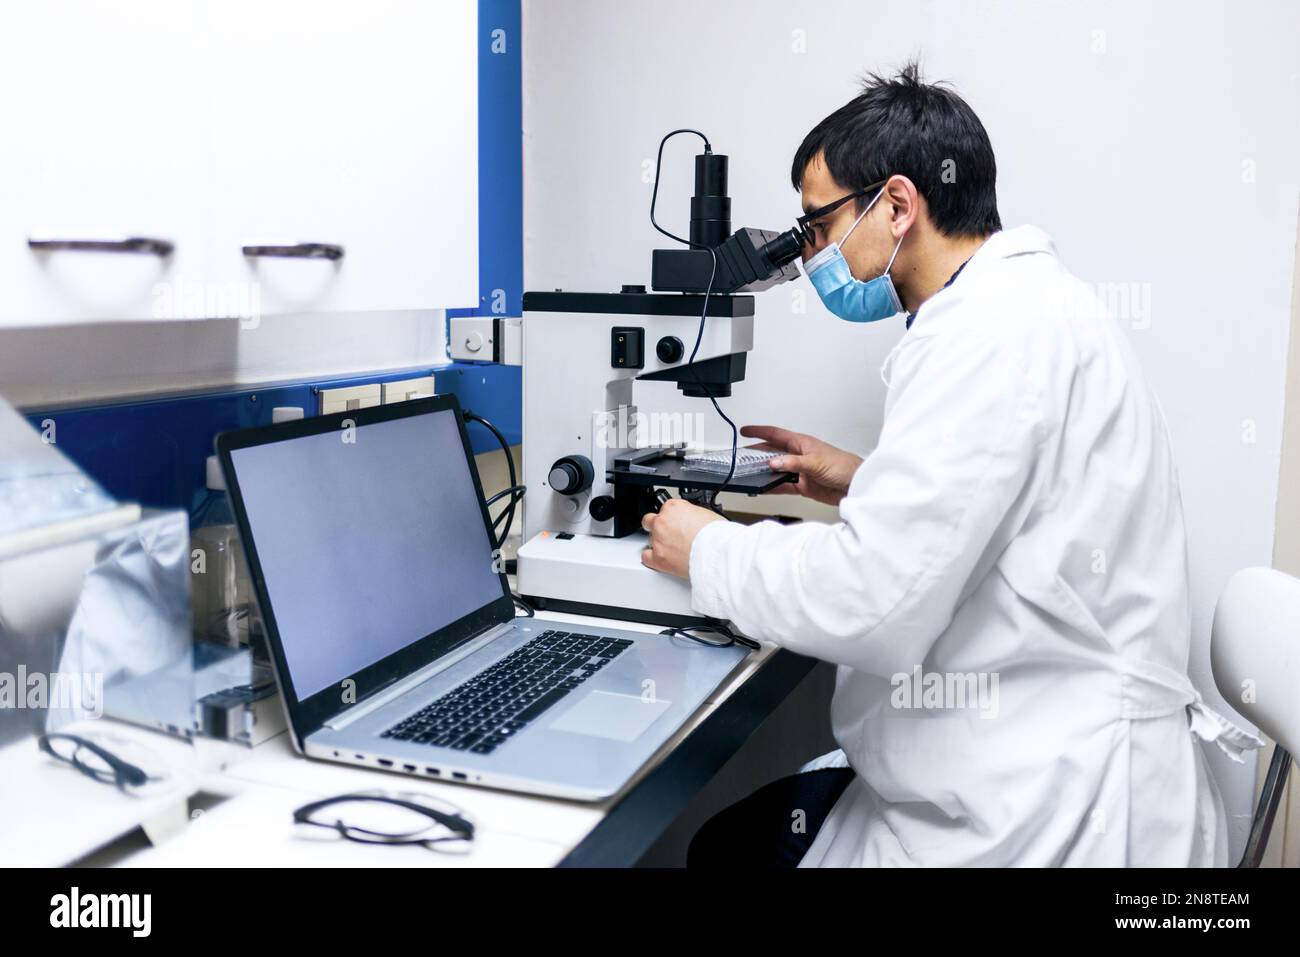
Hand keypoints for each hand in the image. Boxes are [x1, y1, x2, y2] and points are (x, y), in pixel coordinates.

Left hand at [640, 498, 724, 578]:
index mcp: (674, 507)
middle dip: (658, 527)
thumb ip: (692, 515)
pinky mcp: (658, 558)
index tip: (677, 523)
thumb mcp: (706, 515)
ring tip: (674, 550)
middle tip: (670, 534)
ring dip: (659, 544)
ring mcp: (658, 540)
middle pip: (650, 521)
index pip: (666, 508)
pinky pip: (646, 557)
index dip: (672, 518)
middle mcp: (662, 521)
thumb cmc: (716, 535)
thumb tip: (693, 520)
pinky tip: (661, 559)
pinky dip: (652, 559)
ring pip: (650, 540)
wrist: (716, 553)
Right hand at [741, 425, 862, 506]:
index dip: (759, 431)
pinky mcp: (803, 485)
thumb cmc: (844, 466)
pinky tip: (764, 488)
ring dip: (764, 473)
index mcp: (802, 443)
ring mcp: (800, 471)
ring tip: (750, 474)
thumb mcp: (816, 462)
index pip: (776, 434)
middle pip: (772, 453)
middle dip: (756, 454)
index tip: (745, 431)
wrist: (856, 485)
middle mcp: (799, 456)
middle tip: (741, 457)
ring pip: (776, 470)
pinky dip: (773, 487)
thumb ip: (793, 463)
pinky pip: (783, 486)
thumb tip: (773, 463)